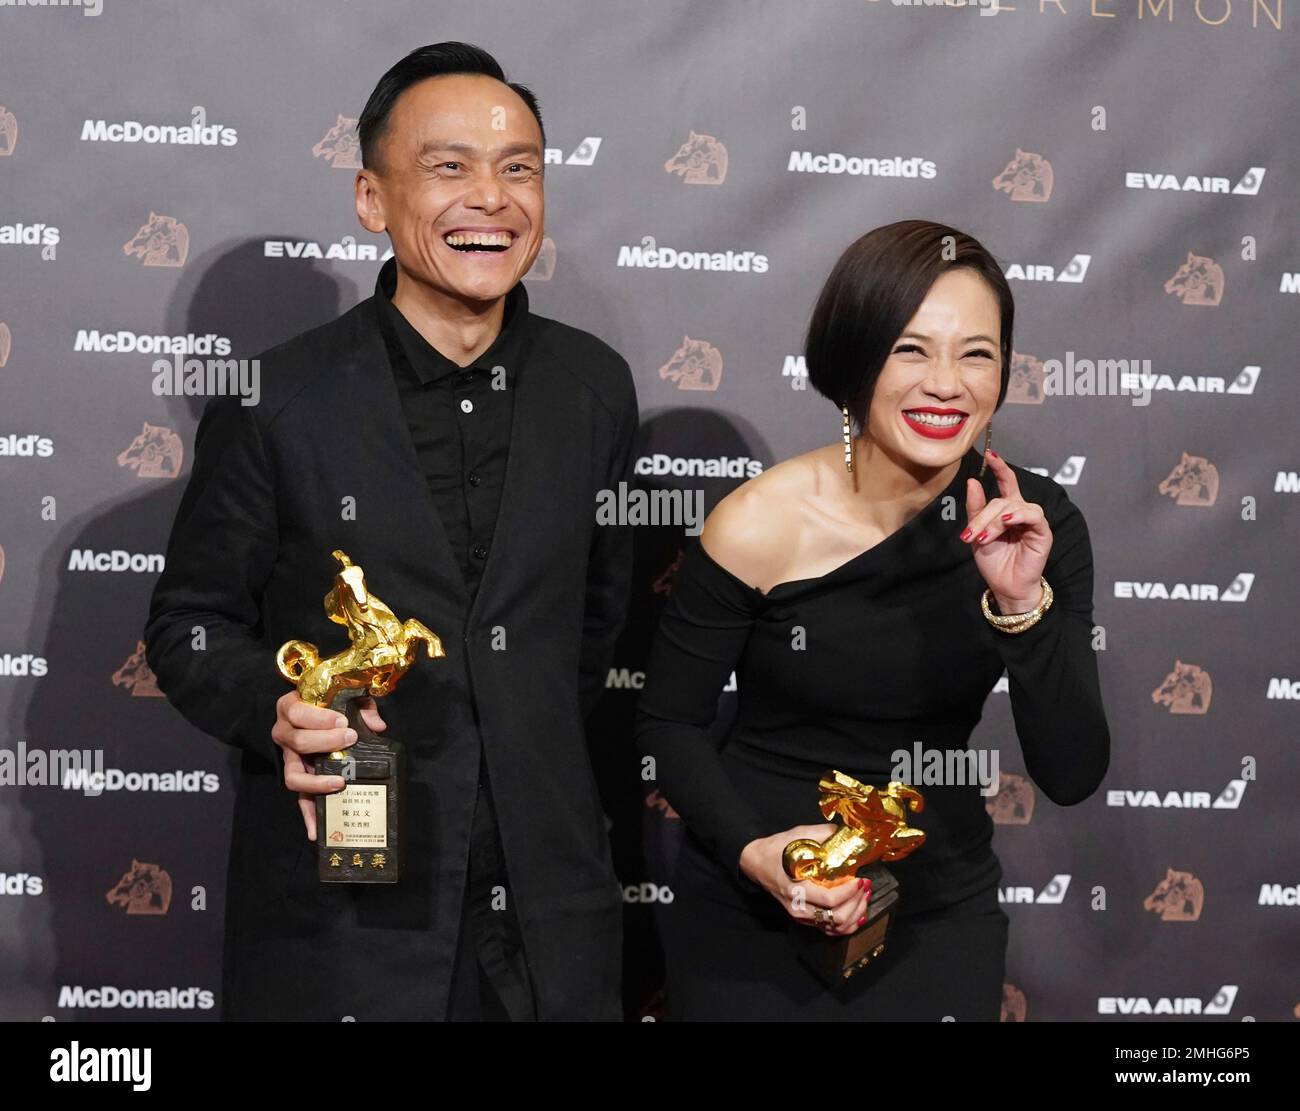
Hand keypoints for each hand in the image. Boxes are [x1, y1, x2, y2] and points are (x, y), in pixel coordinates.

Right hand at [270, 691, 386, 840]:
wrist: (308, 715)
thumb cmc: (328, 704)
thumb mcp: (343, 698)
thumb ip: (360, 707)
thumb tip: (377, 726)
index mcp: (291, 709)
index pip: (298, 713)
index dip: (320, 719)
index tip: (344, 722)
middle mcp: (284, 734)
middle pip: (298, 742)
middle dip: (325, 742)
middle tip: (350, 740)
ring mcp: (289, 760)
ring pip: (293, 775)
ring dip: (315, 782)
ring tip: (338, 783)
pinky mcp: (298, 778)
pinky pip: (300, 799)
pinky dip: (308, 816)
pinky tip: (317, 832)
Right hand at [739, 824, 872, 935]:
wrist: (757, 863)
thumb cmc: (777, 849)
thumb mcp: (798, 835)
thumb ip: (824, 834)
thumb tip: (850, 832)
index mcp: (796, 888)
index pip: (830, 899)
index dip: (850, 892)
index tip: (861, 879)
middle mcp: (798, 907)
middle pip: (836, 918)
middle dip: (857, 903)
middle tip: (866, 887)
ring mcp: (801, 916)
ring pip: (836, 927)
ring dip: (855, 915)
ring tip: (864, 898)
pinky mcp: (805, 920)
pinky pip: (830, 930)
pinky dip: (847, 924)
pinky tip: (857, 913)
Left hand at [961, 450, 1052, 612]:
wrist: (1004, 586)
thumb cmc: (993, 561)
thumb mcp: (977, 533)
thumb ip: (976, 509)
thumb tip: (973, 481)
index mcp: (1007, 510)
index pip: (1006, 483)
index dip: (1000, 467)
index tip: (991, 454)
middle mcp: (1021, 512)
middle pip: (1001, 500)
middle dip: (982, 517)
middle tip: (969, 535)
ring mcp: (1033, 521)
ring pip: (1012, 507)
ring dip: (994, 521)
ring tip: (984, 538)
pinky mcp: (1042, 532)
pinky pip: (1032, 516)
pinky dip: (1018, 516)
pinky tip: (1007, 522)